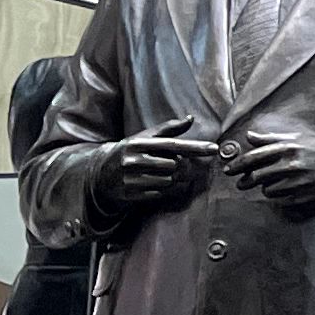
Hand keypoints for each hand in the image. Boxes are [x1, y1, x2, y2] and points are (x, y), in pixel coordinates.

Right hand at [95, 133, 218, 218]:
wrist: (100, 174)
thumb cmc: (129, 152)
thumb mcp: (144, 138)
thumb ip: (168, 129)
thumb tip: (191, 118)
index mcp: (139, 144)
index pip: (174, 145)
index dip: (196, 147)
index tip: (215, 149)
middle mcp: (134, 160)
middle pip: (174, 166)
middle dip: (179, 166)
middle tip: (173, 165)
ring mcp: (131, 179)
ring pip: (169, 181)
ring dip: (172, 180)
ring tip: (161, 174)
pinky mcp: (130, 195)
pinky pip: (159, 194)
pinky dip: (164, 190)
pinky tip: (155, 184)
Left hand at [231, 134, 314, 217]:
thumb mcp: (297, 138)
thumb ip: (271, 138)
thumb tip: (249, 137)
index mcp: (288, 147)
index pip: (255, 157)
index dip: (238, 164)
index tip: (229, 169)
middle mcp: (291, 164)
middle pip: (257, 176)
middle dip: (245, 180)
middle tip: (241, 182)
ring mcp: (297, 181)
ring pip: (267, 189)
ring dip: (264, 187)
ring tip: (270, 182)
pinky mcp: (302, 195)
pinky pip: (280, 198)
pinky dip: (278, 194)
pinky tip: (284, 188)